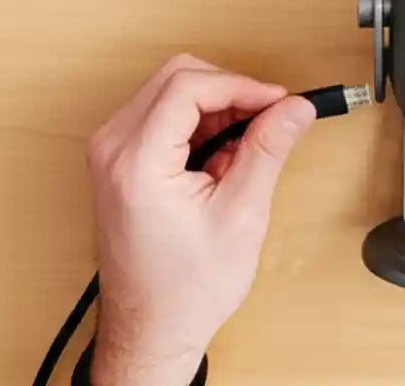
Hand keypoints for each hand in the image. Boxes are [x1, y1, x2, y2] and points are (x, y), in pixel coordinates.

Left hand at [84, 54, 315, 385]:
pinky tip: (223, 155)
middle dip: (230, 90)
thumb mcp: (240, 216)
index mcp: (136, 162)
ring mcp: (110, 153)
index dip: (242, 85)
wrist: (151, 326)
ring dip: (215, 106)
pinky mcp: (118, 160)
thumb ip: (267, 151)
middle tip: (269, 115)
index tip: (278, 101)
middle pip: (176, 77)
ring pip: (169, 91)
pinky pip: (161, 114)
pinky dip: (198, 122)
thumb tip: (294, 109)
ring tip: (247, 145)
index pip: (188, 86)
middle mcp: (113, 149)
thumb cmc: (186, 287)